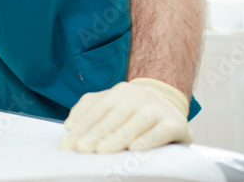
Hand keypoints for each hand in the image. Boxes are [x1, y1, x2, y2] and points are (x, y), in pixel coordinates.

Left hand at [59, 78, 192, 152]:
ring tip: (102, 150)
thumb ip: (89, 111)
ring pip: (135, 123)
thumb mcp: (112, 106)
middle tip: (82, 149)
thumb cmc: (135, 112)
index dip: (81, 128)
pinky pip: (160, 132)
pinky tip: (134, 149)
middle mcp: (138, 96)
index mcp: (119, 92)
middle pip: (113, 117)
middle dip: (96, 134)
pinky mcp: (175, 122)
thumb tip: (70, 126)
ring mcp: (157, 108)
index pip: (97, 111)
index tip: (68, 145)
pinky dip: (147, 140)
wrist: (172, 107)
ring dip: (117, 138)